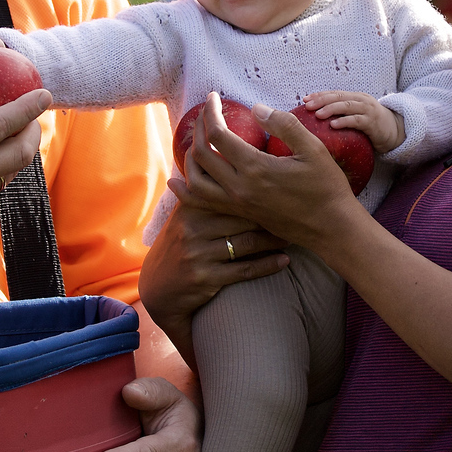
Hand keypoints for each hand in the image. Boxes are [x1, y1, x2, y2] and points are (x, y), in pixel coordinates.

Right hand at [139, 195, 289, 333]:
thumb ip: (204, 194)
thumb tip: (229, 161)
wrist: (157, 290)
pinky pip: (245, 269)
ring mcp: (198, 253)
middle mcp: (192, 227)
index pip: (228, 193)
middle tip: (294, 211)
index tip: (280, 188)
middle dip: (270, 214)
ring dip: (274, 239)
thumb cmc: (180, 246)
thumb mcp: (184, 217)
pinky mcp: (205, 277)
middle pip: (242, 216)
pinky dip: (268, 265)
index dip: (256, 191)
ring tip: (292, 235)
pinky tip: (284, 261)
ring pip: (248, 242)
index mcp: (189, 207)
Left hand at [183, 94, 359, 251]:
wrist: (331, 228)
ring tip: (197, 138)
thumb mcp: (313, 149)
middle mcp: (240, 188)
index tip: (213, 97)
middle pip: (202, 154)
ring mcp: (238, 204)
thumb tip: (256, 108)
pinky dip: (186, 190)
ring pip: (196, 180)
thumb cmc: (326, 187)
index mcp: (256, 169)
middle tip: (206, 112)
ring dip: (190, 157)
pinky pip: (203, 203)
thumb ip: (284, 125)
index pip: (218, 135)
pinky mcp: (240, 214)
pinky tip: (178, 181)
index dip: (211, 112)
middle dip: (199, 128)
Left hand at [305, 89, 404, 153]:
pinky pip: (357, 120)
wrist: (396, 132)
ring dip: (331, 109)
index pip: (334, 93)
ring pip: (347, 106)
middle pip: (338, 97)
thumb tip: (316, 120)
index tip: (304, 100)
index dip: (319, 95)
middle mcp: (361, 100)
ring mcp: (368, 110)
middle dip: (321, 100)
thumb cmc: (371, 126)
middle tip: (307, 106)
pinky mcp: (373, 122)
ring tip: (317, 115)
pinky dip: (344, 122)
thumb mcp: (356, 116)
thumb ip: (342, 115)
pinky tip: (333, 125)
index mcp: (355, 97)